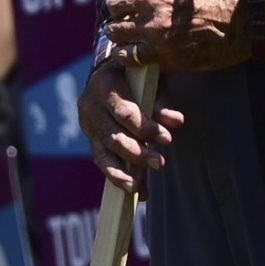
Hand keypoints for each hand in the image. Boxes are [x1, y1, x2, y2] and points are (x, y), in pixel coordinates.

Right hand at [78, 60, 185, 192]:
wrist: (110, 73)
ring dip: (123, 173)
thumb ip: (161, 101)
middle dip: (136, 153)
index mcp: (103, 84)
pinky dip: (121, 179)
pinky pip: (104, 164)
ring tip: (139, 188)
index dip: (144, 127)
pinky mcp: (92, 142)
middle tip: (160, 163)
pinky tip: (139, 192)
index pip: (123, 112)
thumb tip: (176, 121)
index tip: (166, 138)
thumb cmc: (136, 75)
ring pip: (103, 155)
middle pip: (112, 137)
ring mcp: (88, 127)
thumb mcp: (150, 80)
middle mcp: (90, 107)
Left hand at [102, 0, 255, 72]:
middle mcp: (153, 23)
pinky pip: (144, 64)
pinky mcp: (170, 63)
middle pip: (114, 29)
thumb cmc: (217, 1)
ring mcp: (160, 46)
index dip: (117, 6)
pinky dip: (141, 61)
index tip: (121, 9)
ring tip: (132, 45)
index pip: (116, 3)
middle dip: (117, 28)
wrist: (241, 25)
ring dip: (125, 48)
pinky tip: (148, 55)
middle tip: (125, 28)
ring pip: (123, 52)